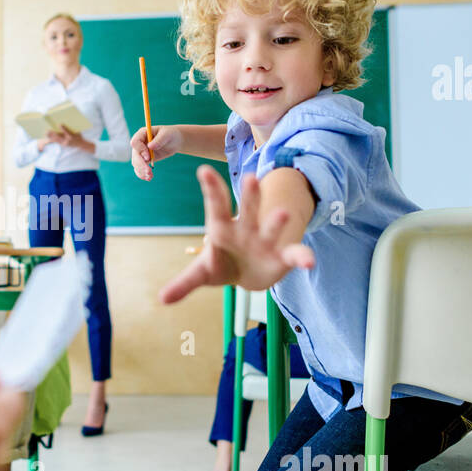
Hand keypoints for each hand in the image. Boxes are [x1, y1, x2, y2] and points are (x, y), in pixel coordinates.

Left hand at [44, 127, 91, 152]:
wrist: (81, 144)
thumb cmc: (78, 136)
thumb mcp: (77, 131)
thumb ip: (71, 127)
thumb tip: (65, 122)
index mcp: (72, 136)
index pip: (67, 132)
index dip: (63, 128)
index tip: (59, 124)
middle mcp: (68, 140)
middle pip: (60, 137)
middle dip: (53, 133)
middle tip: (48, 130)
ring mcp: (65, 143)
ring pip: (57, 140)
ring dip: (51, 136)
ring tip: (46, 133)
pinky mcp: (63, 145)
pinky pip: (57, 142)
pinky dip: (52, 139)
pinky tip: (48, 136)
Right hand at [131, 125, 181, 180]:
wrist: (175, 141)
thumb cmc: (171, 134)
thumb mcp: (167, 134)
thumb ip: (159, 139)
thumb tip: (150, 147)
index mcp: (142, 134)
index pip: (135, 142)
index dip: (140, 150)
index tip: (148, 157)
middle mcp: (139, 143)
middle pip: (135, 155)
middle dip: (141, 164)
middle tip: (149, 172)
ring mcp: (141, 152)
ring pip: (136, 163)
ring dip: (141, 171)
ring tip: (150, 177)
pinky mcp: (144, 160)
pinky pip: (139, 168)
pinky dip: (142, 174)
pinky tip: (148, 178)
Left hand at [159, 166, 314, 304]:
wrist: (248, 273)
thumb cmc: (222, 264)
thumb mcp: (202, 273)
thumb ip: (184, 283)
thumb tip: (162, 299)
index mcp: (222, 229)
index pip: (216, 207)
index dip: (211, 190)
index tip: (204, 171)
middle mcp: (246, 229)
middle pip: (247, 209)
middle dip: (249, 196)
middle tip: (250, 178)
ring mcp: (265, 241)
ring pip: (271, 227)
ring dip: (277, 221)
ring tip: (283, 213)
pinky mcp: (281, 257)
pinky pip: (293, 255)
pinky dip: (301, 257)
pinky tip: (309, 262)